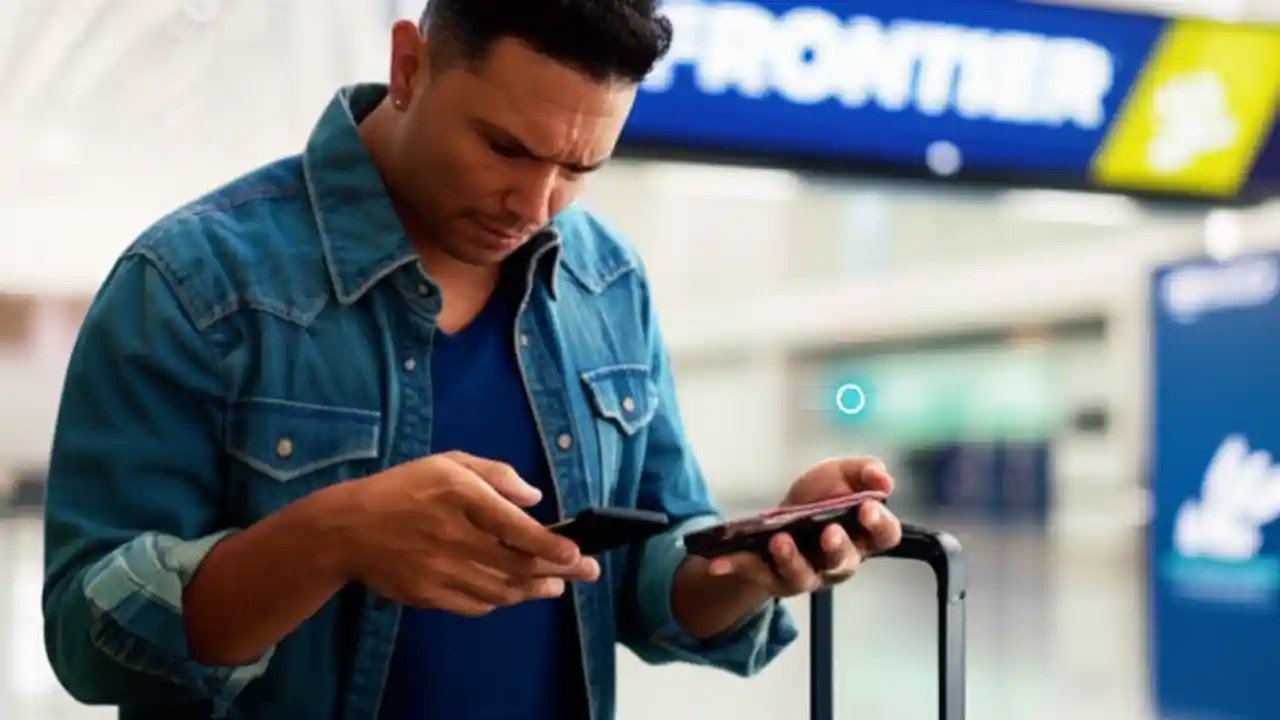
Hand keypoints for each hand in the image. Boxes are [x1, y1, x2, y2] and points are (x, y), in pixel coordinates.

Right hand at [338, 451, 598, 615]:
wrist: (346, 529)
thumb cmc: (404, 489)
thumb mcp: (448, 462)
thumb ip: (496, 474)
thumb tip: (534, 498)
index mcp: (460, 496)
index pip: (516, 528)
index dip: (552, 545)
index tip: (577, 553)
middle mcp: (452, 535)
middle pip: (516, 564)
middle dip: (558, 571)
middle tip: (585, 573)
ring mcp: (439, 570)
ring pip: (500, 590)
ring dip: (533, 590)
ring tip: (553, 586)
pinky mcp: (427, 595)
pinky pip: (474, 605)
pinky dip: (499, 601)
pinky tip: (511, 593)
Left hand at [707, 457, 902, 596]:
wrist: (781, 519)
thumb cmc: (819, 499)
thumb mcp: (840, 475)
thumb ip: (863, 472)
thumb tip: (881, 477)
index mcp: (862, 535)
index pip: (884, 536)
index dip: (879, 525)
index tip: (867, 509)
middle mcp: (838, 561)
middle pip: (844, 562)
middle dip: (837, 548)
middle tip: (828, 532)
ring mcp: (806, 573)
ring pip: (802, 575)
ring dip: (790, 559)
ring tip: (778, 541)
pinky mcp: (773, 578)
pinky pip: (755, 574)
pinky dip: (737, 566)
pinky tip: (718, 561)